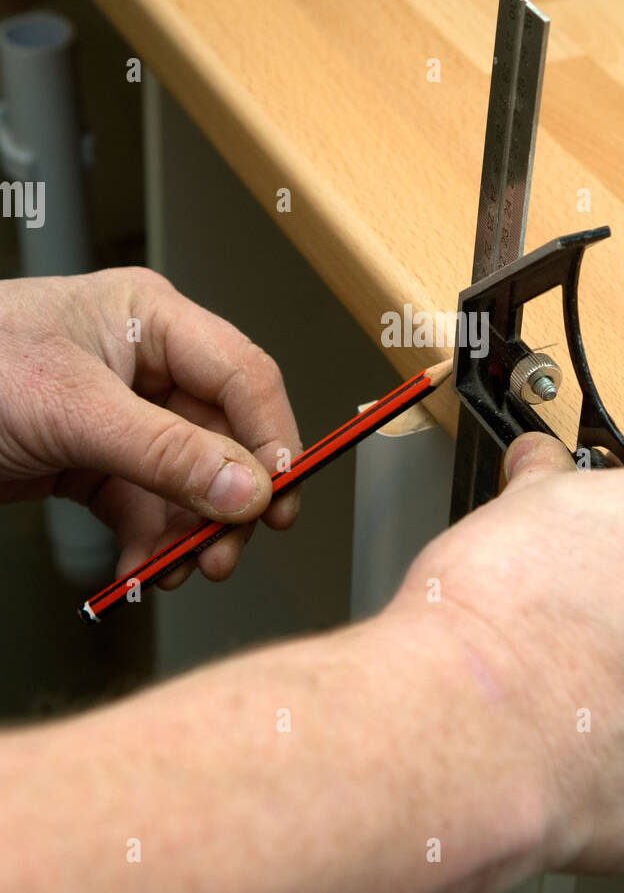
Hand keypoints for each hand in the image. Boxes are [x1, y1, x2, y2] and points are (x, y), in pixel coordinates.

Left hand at [0, 268, 300, 586]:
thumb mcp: (73, 411)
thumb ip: (166, 453)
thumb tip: (246, 486)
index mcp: (151, 321)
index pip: (243, 377)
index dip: (271, 439)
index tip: (279, 499)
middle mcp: (145, 365)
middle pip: (221, 438)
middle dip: (224, 502)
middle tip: (224, 551)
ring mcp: (121, 415)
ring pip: (186, 482)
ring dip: (185, 534)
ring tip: (173, 571)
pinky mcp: (94, 458)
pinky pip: (144, 506)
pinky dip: (146, 544)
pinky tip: (134, 571)